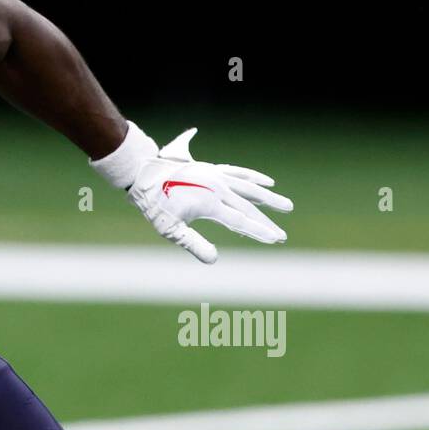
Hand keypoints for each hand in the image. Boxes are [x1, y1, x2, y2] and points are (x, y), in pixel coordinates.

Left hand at [91, 122, 291, 263]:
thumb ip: (194, 244)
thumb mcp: (170, 229)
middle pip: (248, 207)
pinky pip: (237, 172)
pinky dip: (252, 177)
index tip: (276, 240)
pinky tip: (267, 181)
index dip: (259, 232)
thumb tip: (214, 260)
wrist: (142, 172)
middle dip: (267, 222)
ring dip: (268, 198)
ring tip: (287, 205)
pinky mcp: (211, 169)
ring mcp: (215, 176)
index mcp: (209, 203)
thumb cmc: (154, 204)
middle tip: (283, 236)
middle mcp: (216, 188)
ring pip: (248, 187)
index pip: (240, 221)